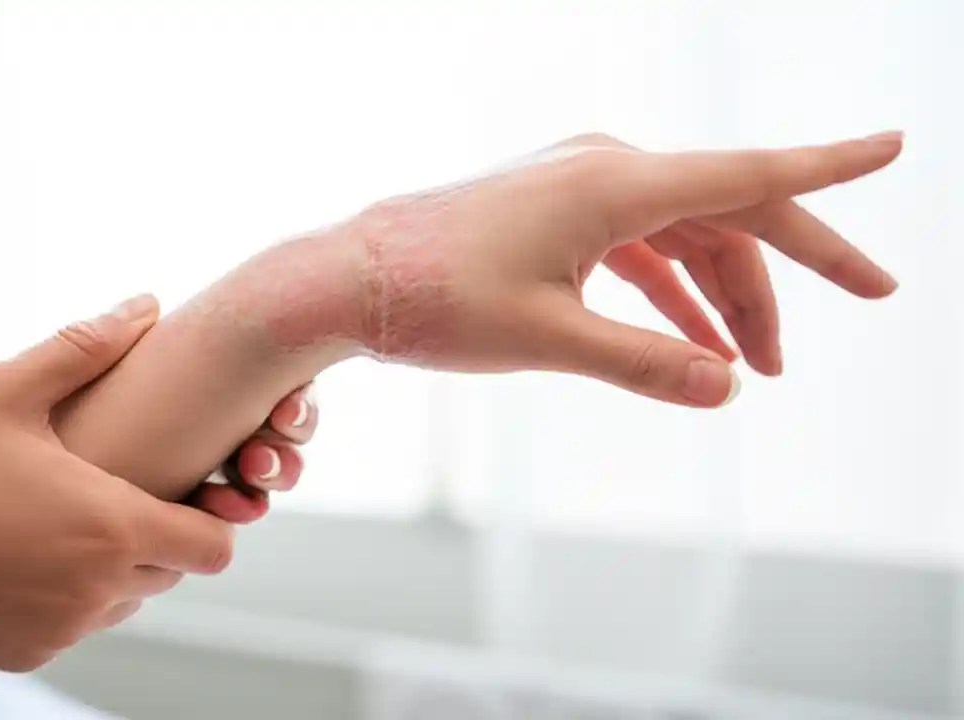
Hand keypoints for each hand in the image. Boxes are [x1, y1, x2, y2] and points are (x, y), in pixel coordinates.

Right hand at [0, 294, 300, 671]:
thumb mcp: (2, 390)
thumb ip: (85, 347)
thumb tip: (145, 304)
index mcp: (109, 526)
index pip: (213, 547)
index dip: (209, 515)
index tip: (179, 483)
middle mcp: (94, 591)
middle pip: (171, 572)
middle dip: (156, 533)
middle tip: (105, 487)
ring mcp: (57, 630)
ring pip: (122, 602)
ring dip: (110, 566)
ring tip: (55, 515)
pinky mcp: (18, 654)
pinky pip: (72, 627)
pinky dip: (63, 596)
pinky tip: (17, 552)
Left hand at [345, 131, 900, 405]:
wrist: (350, 279)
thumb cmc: (435, 302)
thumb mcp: (547, 340)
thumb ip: (643, 363)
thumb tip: (726, 388)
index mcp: (613, 185)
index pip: (749, 172)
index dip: (830, 166)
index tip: (896, 145)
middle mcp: (604, 169)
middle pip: (730, 208)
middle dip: (797, 261)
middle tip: (872, 297)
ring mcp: (577, 185)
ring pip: (684, 231)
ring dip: (726, 291)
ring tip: (759, 365)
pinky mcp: (554, 210)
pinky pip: (639, 242)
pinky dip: (672, 287)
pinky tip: (698, 337)